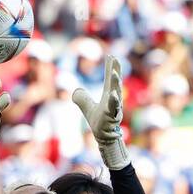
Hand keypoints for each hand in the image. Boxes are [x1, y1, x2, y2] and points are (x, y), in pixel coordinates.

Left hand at [72, 54, 129, 169]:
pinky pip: (114, 108)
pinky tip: (114, 94)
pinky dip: (114, 101)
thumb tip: (76, 91)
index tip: (111, 56)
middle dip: (115, 70)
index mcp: (108, 95)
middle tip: (115, 59)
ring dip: (115, 83)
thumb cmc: (98, 122)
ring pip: (116, 94)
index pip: (109, 79)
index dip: (110, 67)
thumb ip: (82, 98)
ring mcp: (114, 108)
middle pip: (114, 83)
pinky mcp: (112, 117)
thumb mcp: (86, 107)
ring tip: (114, 73)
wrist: (103, 137)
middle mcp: (113, 100)